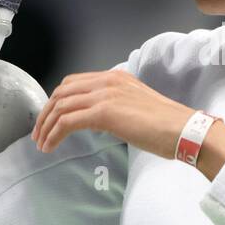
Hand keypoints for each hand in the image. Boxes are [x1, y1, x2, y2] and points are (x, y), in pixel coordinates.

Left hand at [30, 69, 224, 176]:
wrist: (184, 130)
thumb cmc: (168, 126)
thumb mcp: (137, 108)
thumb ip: (117, 108)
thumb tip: (100, 121)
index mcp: (116, 77)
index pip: (74, 82)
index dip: (57, 100)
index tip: (50, 119)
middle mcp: (108, 81)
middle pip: (62, 91)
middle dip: (46, 112)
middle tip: (39, 133)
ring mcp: (106, 94)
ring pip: (61, 105)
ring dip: (46, 126)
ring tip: (42, 143)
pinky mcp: (104, 112)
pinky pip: (68, 121)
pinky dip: (54, 134)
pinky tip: (51, 146)